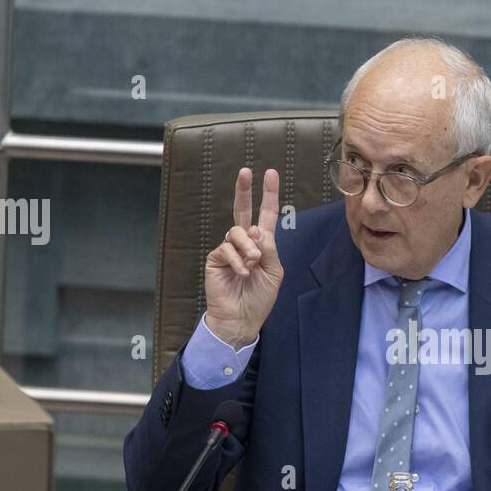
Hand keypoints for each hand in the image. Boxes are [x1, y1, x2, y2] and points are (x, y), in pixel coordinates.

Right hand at [203, 167, 283, 348]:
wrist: (242, 319)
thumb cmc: (259, 298)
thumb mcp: (274, 272)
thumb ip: (269, 249)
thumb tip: (255, 230)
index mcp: (262, 245)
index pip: (265, 215)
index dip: (269, 195)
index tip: (271, 173)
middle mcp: (244, 243)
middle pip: (243, 211)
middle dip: (245, 190)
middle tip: (246, 171)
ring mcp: (229, 250)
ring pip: (237, 232)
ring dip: (248, 247)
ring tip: (254, 264)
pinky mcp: (216, 259)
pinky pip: (226, 249)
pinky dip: (238, 261)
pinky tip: (243, 273)